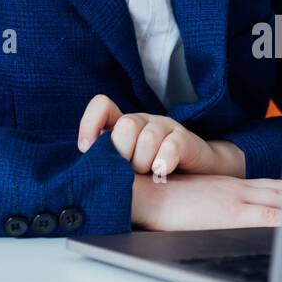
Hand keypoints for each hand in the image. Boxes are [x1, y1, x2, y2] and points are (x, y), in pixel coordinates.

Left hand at [77, 94, 245, 176]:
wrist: (197, 176)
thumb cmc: (153, 174)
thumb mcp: (125, 169)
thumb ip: (107, 163)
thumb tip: (84, 163)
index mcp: (123, 125)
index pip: (102, 106)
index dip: (90, 124)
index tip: (87, 149)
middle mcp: (142, 121)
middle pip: (126, 126)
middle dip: (125, 154)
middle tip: (133, 170)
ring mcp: (164, 126)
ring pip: (147, 138)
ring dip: (145, 163)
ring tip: (150, 172)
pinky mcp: (185, 138)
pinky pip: (170, 149)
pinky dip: (164, 165)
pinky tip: (164, 172)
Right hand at [131, 171, 281, 230]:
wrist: (143, 193)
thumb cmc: (161, 200)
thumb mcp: (192, 200)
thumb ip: (211, 206)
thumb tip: (219, 218)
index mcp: (230, 187)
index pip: (272, 188)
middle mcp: (239, 190)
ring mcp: (239, 200)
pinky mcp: (233, 214)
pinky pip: (271, 217)